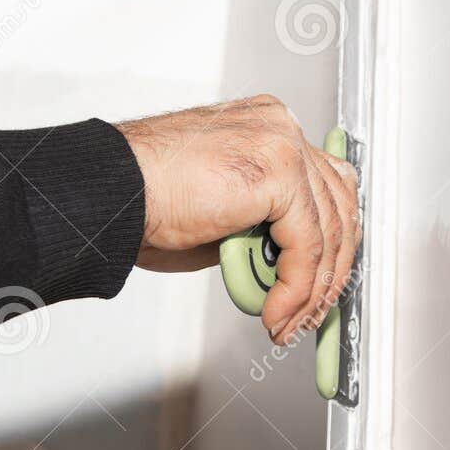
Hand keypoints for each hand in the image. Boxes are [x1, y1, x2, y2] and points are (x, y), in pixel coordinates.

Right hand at [117, 95, 359, 345]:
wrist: (110, 194)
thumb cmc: (148, 200)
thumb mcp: (226, 214)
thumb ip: (268, 225)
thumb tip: (296, 264)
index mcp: (270, 128)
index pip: (327, 186)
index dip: (333, 242)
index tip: (322, 282)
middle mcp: (281, 128)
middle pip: (338, 205)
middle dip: (331, 269)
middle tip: (312, 310)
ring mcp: (282, 145)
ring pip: (328, 230)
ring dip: (312, 289)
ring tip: (289, 321)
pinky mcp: (278, 172)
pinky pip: (306, 245)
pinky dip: (296, 288)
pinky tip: (278, 311)